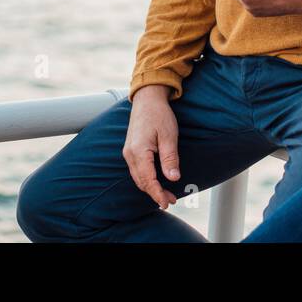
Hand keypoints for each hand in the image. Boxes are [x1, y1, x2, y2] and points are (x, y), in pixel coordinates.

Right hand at [123, 85, 181, 209]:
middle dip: (155, 193)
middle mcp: (130, 154)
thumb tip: (173, 178)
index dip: (157, 194)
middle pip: (141, 182)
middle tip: (171, 200)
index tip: (167, 203)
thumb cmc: (159, 115)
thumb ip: (170, 158)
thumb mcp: (169, 135)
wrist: (147, 99)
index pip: (148, 180)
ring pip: (138, 177)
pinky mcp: (131, 150)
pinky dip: (146, 179)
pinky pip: (137, 170)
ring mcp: (128, 152)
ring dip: (151, 187)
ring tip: (166, 194)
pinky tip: (156, 181)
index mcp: (139, 151)